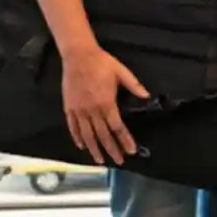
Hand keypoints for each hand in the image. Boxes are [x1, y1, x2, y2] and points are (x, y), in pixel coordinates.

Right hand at [61, 44, 149, 165]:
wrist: (78, 55)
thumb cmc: (102, 62)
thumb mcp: (122, 72)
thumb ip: (134, 85)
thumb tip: (147, 95)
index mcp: (107, 103)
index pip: (118, 127)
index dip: (125, 140)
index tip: (131, 150)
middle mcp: (93, 110)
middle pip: (103, 135)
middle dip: (112, 150)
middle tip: (119, 161)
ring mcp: (79, 110)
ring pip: (87, 135)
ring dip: (94, 149)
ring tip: (100, 160)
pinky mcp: (69, 108)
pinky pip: (73, 126)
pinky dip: (77, 138)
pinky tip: (82, 146)